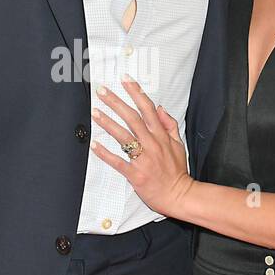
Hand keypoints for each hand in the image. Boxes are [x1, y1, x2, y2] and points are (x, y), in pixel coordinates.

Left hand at [89, 75, 194, 218]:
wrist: (179, 195)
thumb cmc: (176, 172)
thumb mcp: (179, 144)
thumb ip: (169, 125)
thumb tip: (160, 108)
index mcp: (161, 136)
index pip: (147, 108)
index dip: (136, 92)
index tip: (125, 80)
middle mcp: (151, 144)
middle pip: (132, 118)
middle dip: (116, 102)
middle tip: (102, 91)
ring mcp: (143, 159)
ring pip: (123, 136)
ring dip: (108, 123)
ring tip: (95, 112)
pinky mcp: (135, 174)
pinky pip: (118, 161)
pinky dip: (105, 153)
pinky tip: (94, 145)